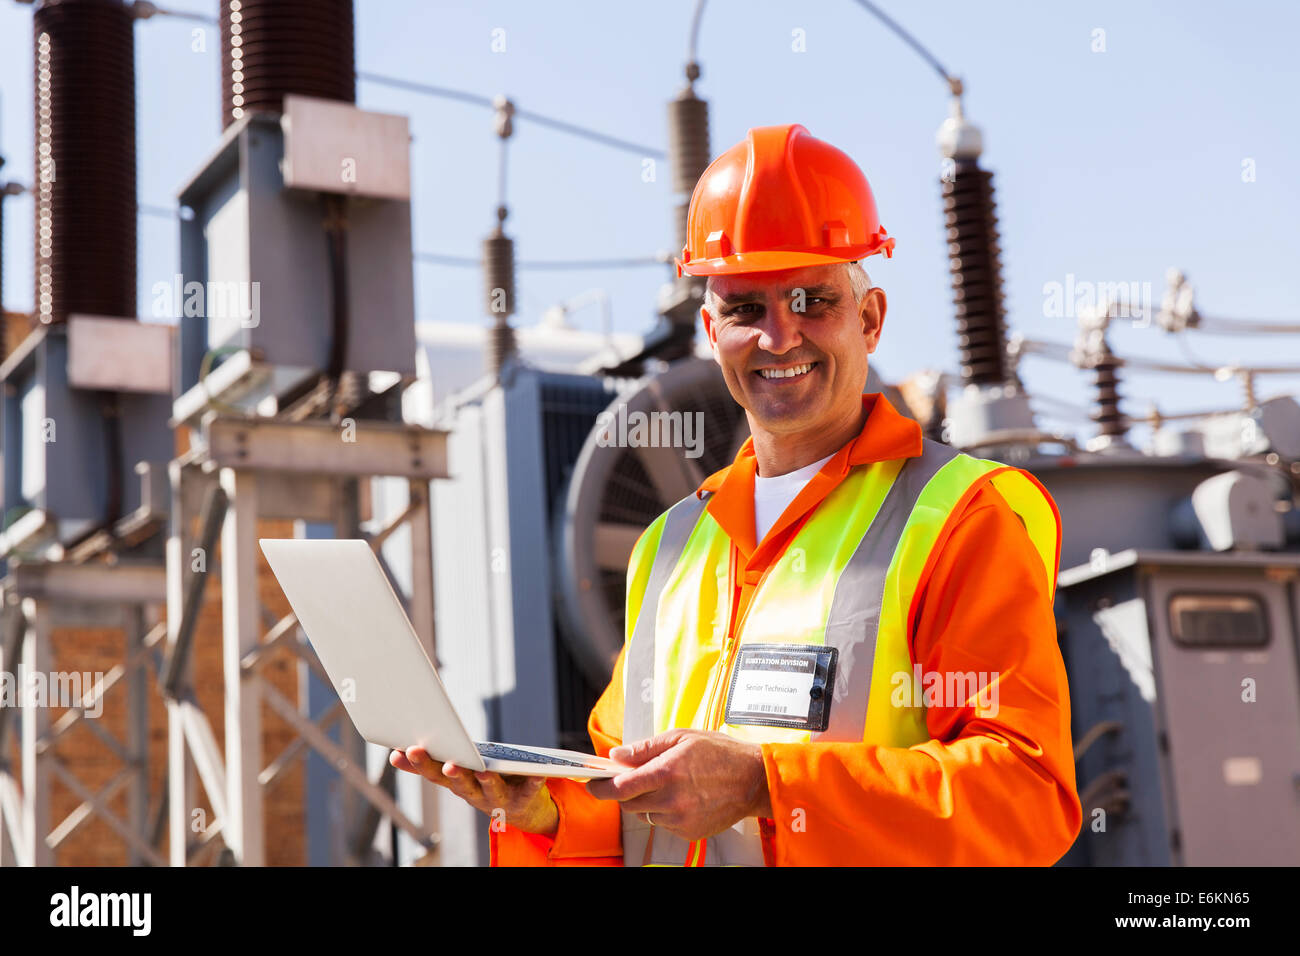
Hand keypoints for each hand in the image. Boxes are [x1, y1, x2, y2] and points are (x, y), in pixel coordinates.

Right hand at [390, 746, 558, 835]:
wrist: (521, 809)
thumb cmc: (484, 780)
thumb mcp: (460, 770)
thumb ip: (436, 759)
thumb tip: (399, 746)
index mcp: (456, 783)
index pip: (432, 773)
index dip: (417, 764)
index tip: (401, 751)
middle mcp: (474, 794)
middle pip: (459, 783)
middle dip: (451, 773)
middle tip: (445, 763)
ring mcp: (498, 798)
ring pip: (490, 790)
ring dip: (486, 781)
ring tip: (484, 770)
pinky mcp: (524, 797)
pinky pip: (529, 790)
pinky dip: (533, 782)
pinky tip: (537, 775)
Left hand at [585, 729, 771, 840]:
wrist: (754, 780)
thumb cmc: (720, 753)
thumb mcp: (681, 738)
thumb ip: (645, 748)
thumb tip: (616, 755)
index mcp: (666, 772)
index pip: (620, 787)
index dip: (601, 787)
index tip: (593, 784)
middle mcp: (671, 800)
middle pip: (628, 804)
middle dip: (625, 792)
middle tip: (636, 778)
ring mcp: (680, 819)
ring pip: (646, 814)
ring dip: (648, 801)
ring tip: (670, 785)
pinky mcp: (689, 833)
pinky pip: (664, 824)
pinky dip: (666, 812)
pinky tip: (684, 798)